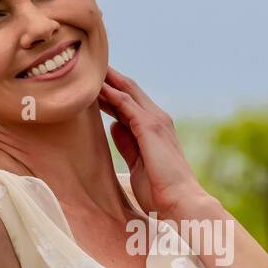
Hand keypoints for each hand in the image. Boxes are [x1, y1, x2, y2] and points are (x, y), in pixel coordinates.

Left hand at [97, 66, 205, 217]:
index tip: (91, 82)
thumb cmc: (160, 189)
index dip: (111, 90)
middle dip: (108, 77)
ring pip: (127, 91)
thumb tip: (114, 126)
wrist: (180, 201)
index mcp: (155, 128)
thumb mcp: (138, 163)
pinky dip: (110, 93)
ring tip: (86, 70)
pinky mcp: (150, 127)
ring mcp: (155, 120)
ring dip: (107, 80)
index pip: (130, 101)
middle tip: (87, 66)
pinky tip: (94, 87)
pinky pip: (126, 104)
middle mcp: (157, 118)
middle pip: (129, 89)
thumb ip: (127, 143)